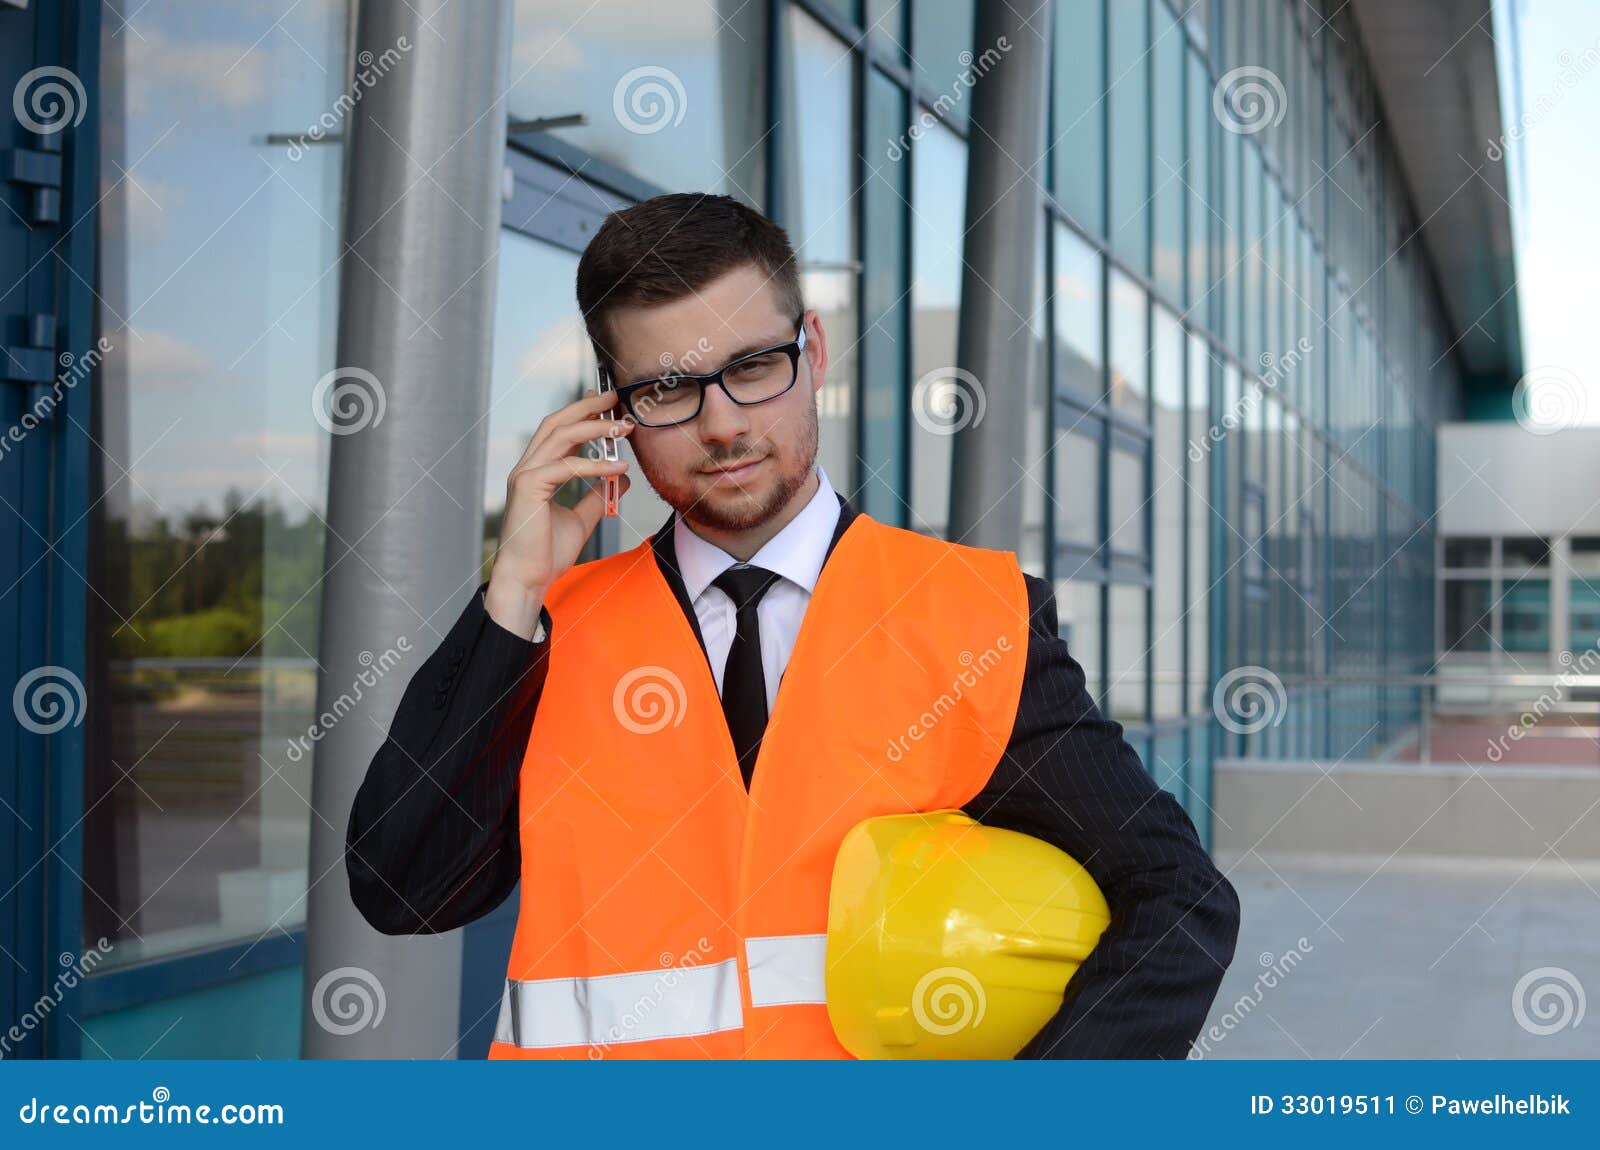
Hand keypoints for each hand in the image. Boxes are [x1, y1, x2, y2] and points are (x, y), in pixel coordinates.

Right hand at [485, 388, 633, 637]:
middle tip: (616, 398)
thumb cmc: (547, 553)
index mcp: (536, 471)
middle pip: (557, 423)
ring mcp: (525, 475)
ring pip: (562, 437)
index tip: (606, 402)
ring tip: (624, 427)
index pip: (558, 430)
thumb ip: (598, 495)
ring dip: (595, 428)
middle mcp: (527, 467)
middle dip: (588, 407)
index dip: (581, 412)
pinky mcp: (528, 487)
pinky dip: (595, 465)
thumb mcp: (582, 518)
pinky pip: (567, 467)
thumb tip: (622, 476)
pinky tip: (618, 466)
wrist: (529, 579)